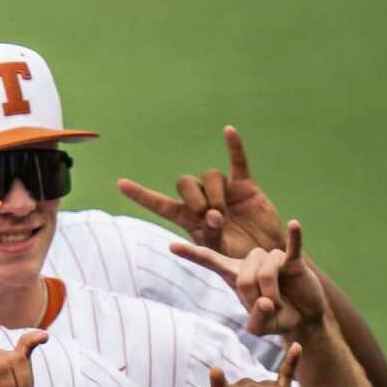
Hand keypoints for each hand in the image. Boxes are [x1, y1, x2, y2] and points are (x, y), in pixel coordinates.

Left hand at [118, 126, 284, 257]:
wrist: (265, 253)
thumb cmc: (236, 256)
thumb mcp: (218, 252)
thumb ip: (211, 236)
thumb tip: (211, 216)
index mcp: (187, 218)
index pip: (159, 204)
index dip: (141, 195)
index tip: (121, 184)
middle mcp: (202, 201)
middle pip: (185, 184)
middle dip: (194, 199)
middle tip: (210, 218)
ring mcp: (223, 191)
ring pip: (210, 177)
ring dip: (214, 194)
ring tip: (224, 215)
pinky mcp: (245, 186)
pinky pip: (238, 162)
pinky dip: (234, 147)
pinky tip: (228, 131)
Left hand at [171, 220, 327, 339]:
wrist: (302, 317)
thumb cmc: (275, 317)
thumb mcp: (260, 328)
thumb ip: (256, 320)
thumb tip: (265, 303)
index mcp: (234, 274)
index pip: (209, 260)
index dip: (191, 253)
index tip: (171, 246)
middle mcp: (250, 262)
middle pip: (244, 277)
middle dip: (255, 299)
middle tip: (266, 309)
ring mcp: (271, 258)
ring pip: (265, 272)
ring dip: (272, 293)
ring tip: (279, 302)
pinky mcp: (293, 261)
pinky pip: (293, 247)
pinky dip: (294, 237)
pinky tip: (294, 224)